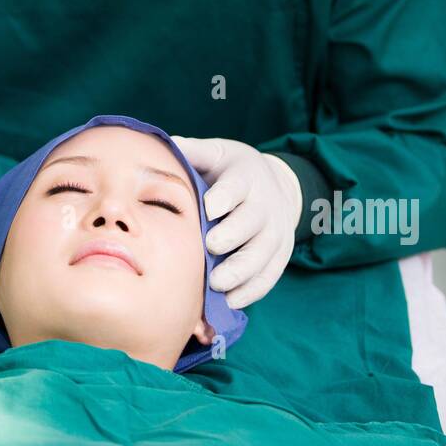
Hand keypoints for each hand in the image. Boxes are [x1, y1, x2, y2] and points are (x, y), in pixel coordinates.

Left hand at [170, 137, 301, 307]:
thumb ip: (193, 152)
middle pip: (253, 222)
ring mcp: (276, 232)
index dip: (224, 197)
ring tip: (217, 284)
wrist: (274, 186)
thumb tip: (165, 143)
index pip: (237, 186)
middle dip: (233, 235)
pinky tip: (231, 302)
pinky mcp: (280, 255)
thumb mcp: (218, 153)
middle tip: (211, 247)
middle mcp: (266, 204)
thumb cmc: (232, 171)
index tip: (208, 208)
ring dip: (241, 271)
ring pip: (263, 254)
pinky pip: (269, 276)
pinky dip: (252, 291)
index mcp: (246, 176)